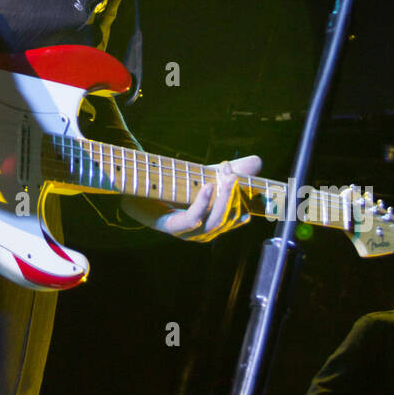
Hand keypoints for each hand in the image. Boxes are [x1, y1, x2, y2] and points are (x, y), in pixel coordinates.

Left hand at [125, 156, 261, 239]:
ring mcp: (182, 232)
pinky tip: (209, 187)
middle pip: (225, 221)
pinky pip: (191, 220)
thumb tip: (258, 161)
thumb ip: (229, 171)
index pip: (233, 221)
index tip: (251, 188)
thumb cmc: (169, 179)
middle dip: (234, 198)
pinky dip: (203, 205)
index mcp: (207, 223)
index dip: (245, 206)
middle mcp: (196, 233)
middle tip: (235, 174)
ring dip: (222, 200)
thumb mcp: (204, 173)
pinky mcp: (166, 226)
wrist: (135, 176)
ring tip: (226, 178)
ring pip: (212, 223)